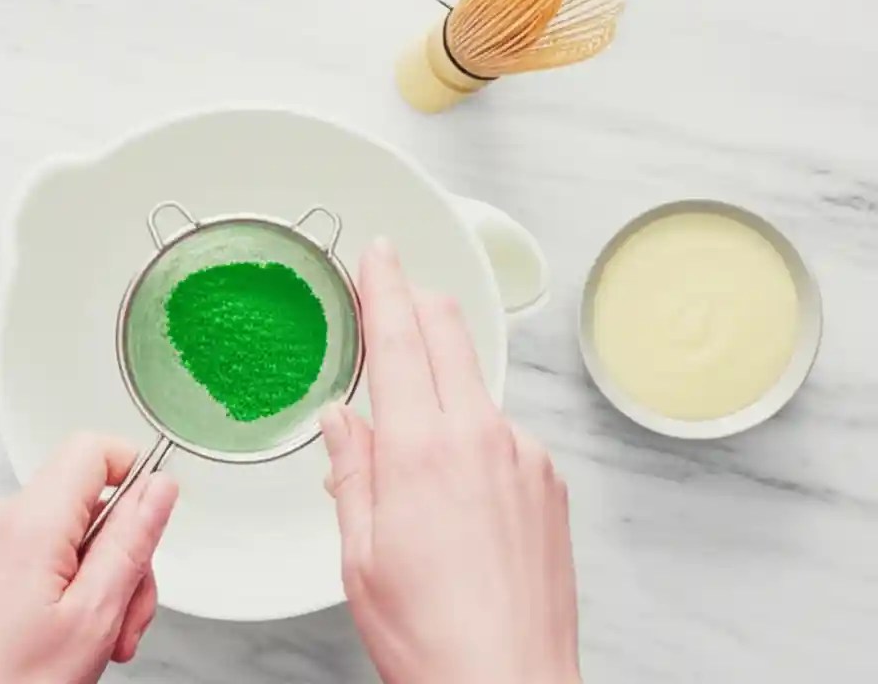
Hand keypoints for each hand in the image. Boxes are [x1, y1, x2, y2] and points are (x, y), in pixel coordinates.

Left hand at [0, 434, 178, 683]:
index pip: (92, 448)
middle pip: (82, 503)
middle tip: (119, 623)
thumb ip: (130, 543)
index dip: (133, 476)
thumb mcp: (91, 619)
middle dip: (115, 558)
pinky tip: (51, 639)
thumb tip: (159, 488)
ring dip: (86, 584)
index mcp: (26, 521)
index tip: (148, 525)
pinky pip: (26, 556)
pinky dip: (51, 591)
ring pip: (58, 536)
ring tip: (84, 644)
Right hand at [321, 240, 578, 683]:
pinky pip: (502, 430)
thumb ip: (352, 473)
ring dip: (443, 370)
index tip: (377, 253)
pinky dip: (472, 426)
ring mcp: (525, 458)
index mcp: (422, 450)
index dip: (384, 285)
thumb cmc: (431, 638)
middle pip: (450, 336)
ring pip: (476, 383)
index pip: (400, 338)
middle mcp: (483, 439)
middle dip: (419, 299)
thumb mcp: (361, 555)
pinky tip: (452, 471)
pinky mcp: (549, 484)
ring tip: (410, 407)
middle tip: (394, 285)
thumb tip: (341, 421)